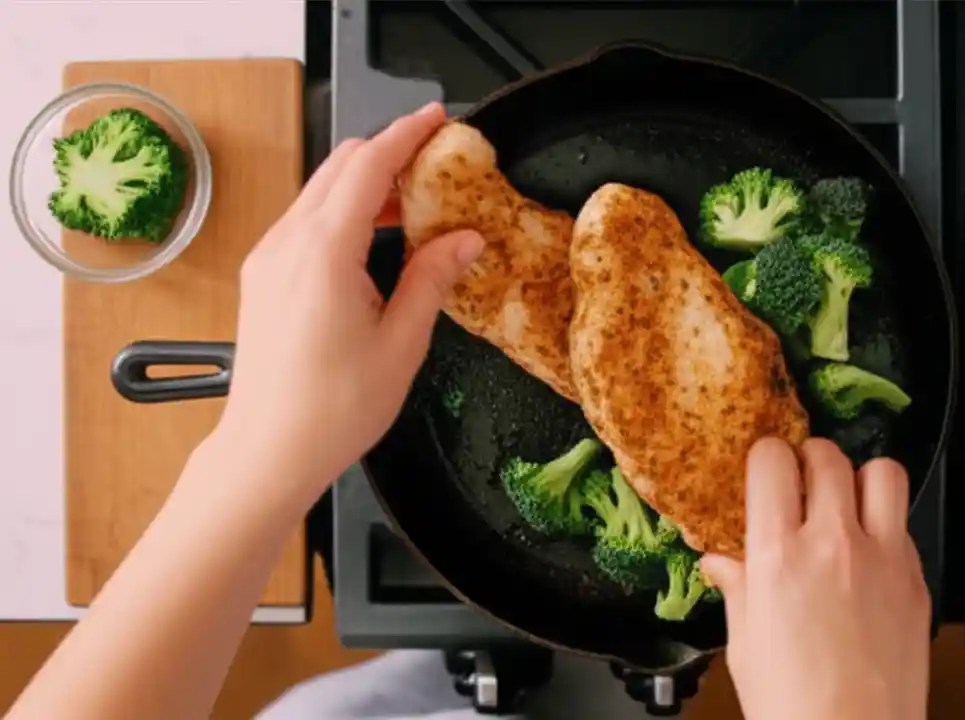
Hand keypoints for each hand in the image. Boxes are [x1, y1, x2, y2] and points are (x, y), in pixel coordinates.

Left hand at [216, 103, 482, 495]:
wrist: (267, 453)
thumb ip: (432, 279)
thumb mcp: (401, 343)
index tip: (438, 118)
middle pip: (339, 167)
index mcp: (323, 253)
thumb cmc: (333, 410)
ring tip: (414, 201)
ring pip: (320, 192)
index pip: (368, 166)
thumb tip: (465, 239)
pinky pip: (305, 222)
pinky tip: (375, 237)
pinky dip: (343, 211)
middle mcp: (287, 244)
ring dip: (365, 183)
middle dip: (388, 152)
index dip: (406, 134)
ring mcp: (268, 258)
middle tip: (436, 160)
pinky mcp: (263, 277)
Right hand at [701, 439, 930, 719]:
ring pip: (884, 472)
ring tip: (846, 499)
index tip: (765, 467)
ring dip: (861, 477)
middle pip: (828, 456)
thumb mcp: (745, 644)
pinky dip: (886, 526)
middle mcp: (834, 545)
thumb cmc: (795, 708)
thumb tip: (722, 564)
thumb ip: (738, 589)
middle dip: (809, 459)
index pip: (773, 461)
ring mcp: (883, 559)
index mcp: (780, 556)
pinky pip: (905, 525)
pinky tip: (869, 553)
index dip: (766, 456)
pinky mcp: (917, 581)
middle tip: (801, 480)